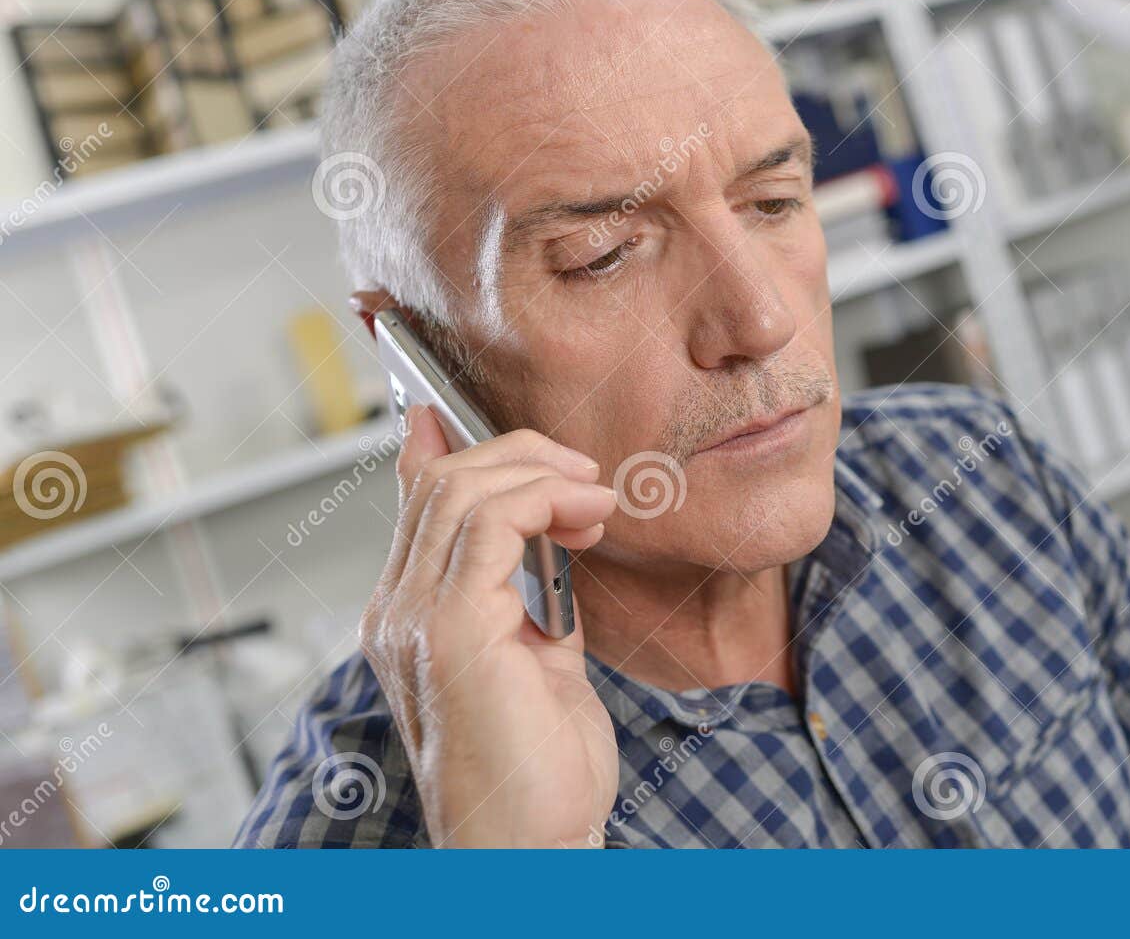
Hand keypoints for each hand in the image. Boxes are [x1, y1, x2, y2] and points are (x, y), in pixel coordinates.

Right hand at [360, 405, 619, 846]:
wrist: (534, 847)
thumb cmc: (540, 769)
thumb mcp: (538, 653)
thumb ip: (530, 590)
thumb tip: (547, 529)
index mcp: (409, 619)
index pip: (415, 505)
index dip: (443, 447)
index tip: (485, 421)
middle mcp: (396, 614)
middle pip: (439, 483)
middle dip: (519, 455)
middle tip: (585, 475)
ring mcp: (413, 620)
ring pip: (460, 489)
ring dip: (541, 473)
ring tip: (595, 498)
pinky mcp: (450, 630)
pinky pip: (491, 522)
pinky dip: (544, 499)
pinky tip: (587, 516)